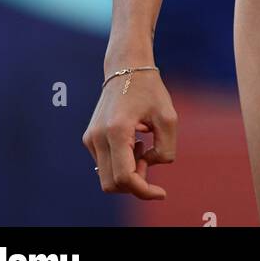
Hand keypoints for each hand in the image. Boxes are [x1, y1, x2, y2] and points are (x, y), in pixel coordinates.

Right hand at [82, 70, 176, 200]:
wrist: (127, 67)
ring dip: (128, 172)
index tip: (162, 193)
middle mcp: (98, 136)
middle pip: (112, 184)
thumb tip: (148, 166)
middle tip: (150, 158)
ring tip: (143, 146)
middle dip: (135, 182)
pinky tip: (134, 142)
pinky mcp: (90, 137)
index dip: (144, 191)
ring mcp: (91, 138)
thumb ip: (166, 149)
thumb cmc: (150, 90)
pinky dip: (121, 163)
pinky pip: (105, 165)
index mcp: (117, 130)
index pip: (125, 177)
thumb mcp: (169, 117)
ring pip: (107, 177)